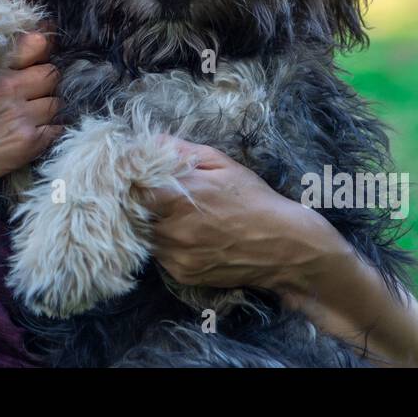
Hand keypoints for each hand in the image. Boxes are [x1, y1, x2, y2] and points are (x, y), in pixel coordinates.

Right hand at [0, 31, 61, 199]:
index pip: (37, 46)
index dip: (41, 50)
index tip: (36, 57)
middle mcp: (13, 90)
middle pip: (51, 76)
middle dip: (43, 81)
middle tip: (31, 91)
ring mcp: (23, 119)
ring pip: (55, 103)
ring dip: (46, 106)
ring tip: (31, 115)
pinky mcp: (27, 146)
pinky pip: (55, 131)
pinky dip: (50, 130)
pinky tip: (34, 134)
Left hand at [140, 136, 348, 292]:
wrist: (284, 246)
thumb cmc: (254, 199)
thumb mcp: (222, 164)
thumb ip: (182, 151)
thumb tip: (151, 142)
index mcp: (181, 197)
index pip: (133, 189)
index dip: (132, 181)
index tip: (137, 177)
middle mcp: (174, 230)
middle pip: (136, 214)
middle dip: (142, 204)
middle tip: (158, 197)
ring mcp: (177, 255)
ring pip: (147, 237)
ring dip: (154, 226)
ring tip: (176, 217)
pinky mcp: (183, 274)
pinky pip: (161, 257)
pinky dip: (168, 246)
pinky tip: (189, 237)